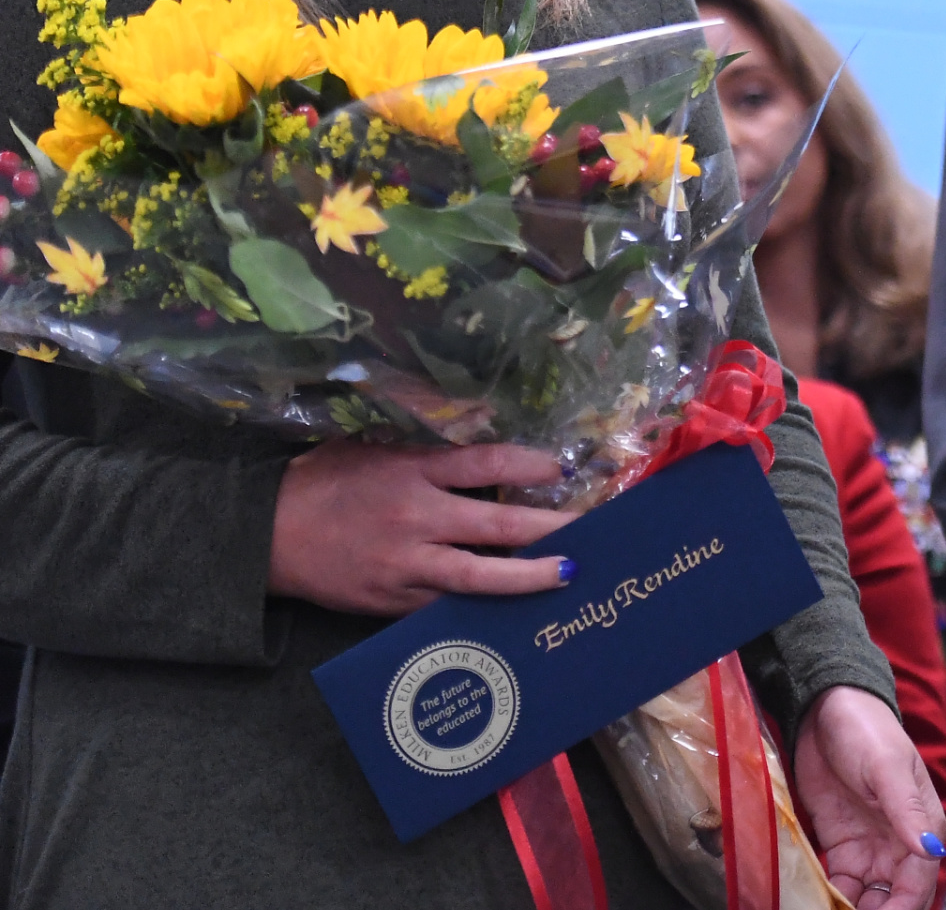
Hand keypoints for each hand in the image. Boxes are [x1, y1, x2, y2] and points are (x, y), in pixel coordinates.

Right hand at [267, 439, 576, 613]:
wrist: (265, 535)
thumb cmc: (325, 481)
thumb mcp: (374, 446)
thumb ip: (429, 442)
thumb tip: (485, 425)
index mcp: (411, 473)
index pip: (484, 465)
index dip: (527, 467)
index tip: (559, 470)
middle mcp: (415, 519)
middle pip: (497, 528)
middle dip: (550, 530)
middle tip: (591, 530)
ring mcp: (406, 566)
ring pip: (479, 578)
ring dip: (528, 577)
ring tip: (565, 575)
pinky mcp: (393, 602)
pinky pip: (446, 606)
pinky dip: (481, 607)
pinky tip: (514, 609)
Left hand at [792, 685, 945, 909]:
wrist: (824, 712)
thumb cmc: (866, 731)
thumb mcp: (887, 769)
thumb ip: (907, 811)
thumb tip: (931, 850)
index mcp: (922, 825)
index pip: (918, 883)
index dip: (901, 908)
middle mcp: (899, 844)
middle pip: (895, 898)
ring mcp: (869, 848)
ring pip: (869, 899)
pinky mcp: (841, 848)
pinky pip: (840, 887)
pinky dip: (831, 899)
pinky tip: (816, 902)